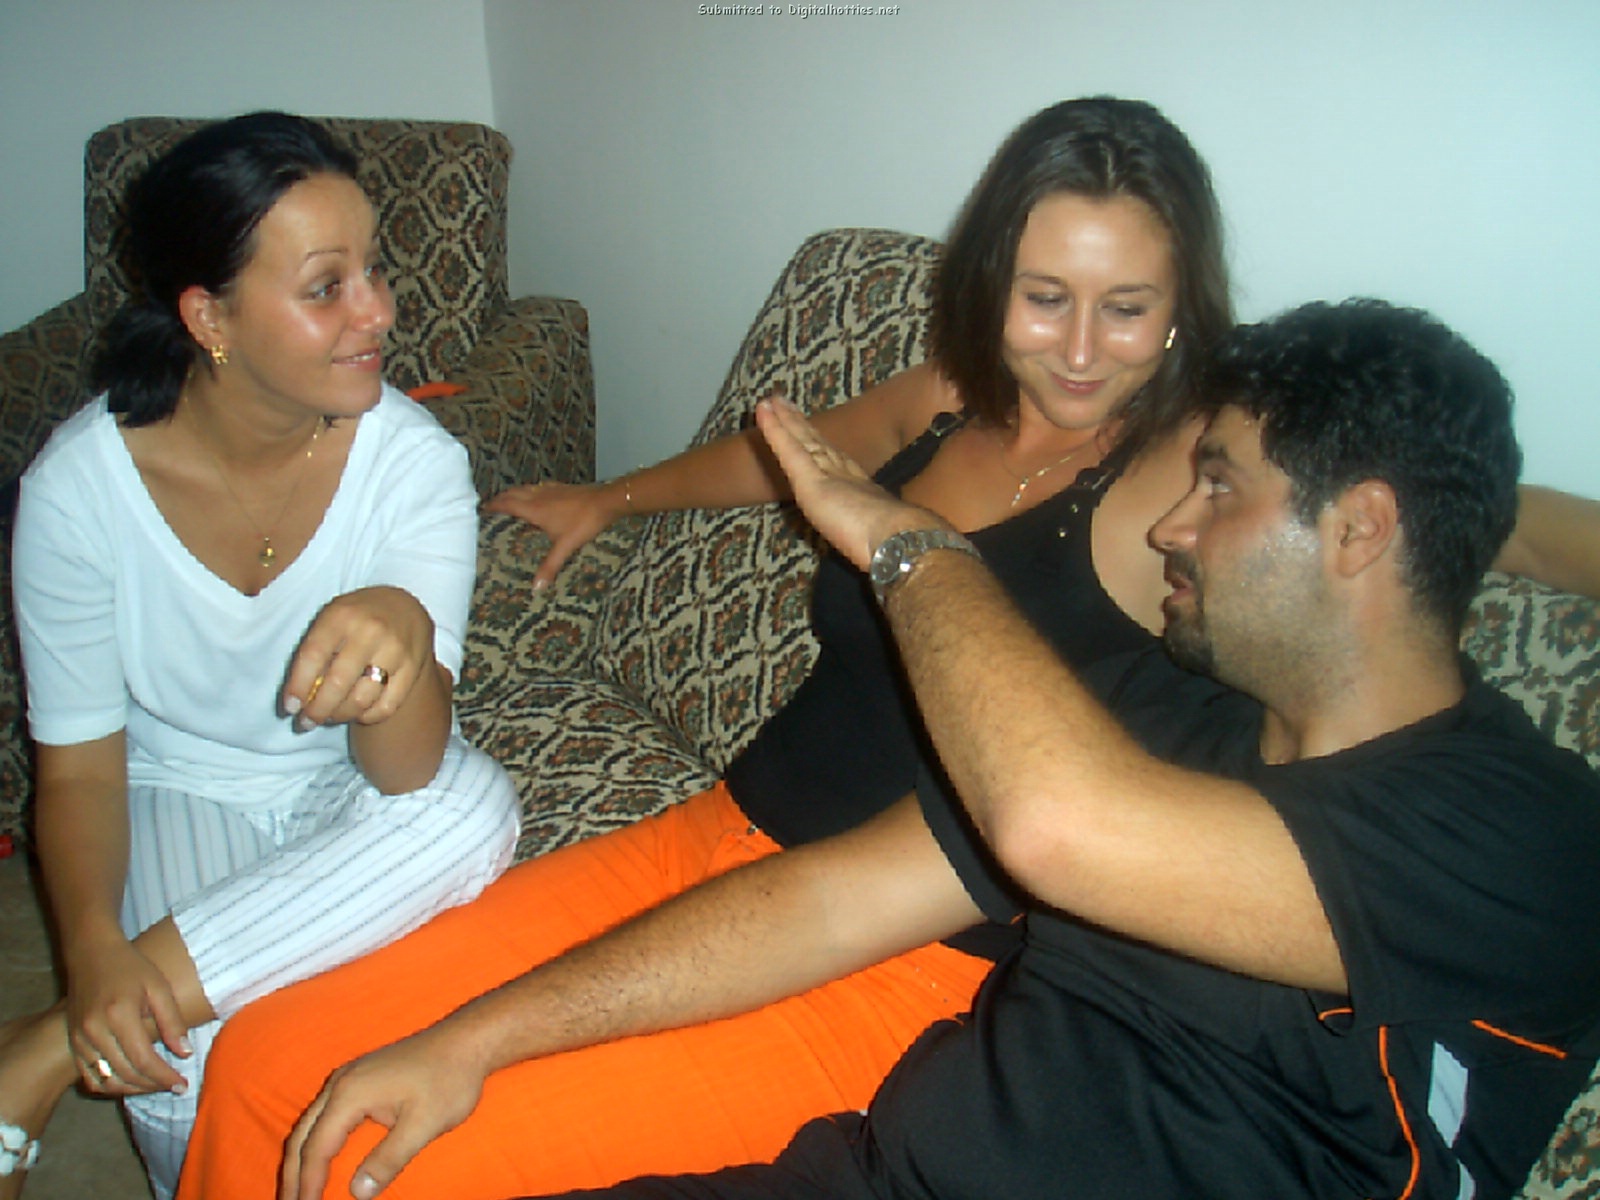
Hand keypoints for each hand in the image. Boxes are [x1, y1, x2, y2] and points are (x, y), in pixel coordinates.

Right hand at [64, 935, 189, 1097]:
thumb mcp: (158, 987)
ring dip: (133, 1089)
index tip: (182, 1084)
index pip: (143, 1059)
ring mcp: (80, 1039)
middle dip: (152, 1085)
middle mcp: (94, 1031)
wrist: (91, 954)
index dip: (164, 1076)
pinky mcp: (74, 1042)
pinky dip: (110, 1086)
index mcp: (118, 1015)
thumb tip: (186, 1053)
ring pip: (106, 1081)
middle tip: (175, 1087)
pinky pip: (90, 1076)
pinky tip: (131, 1082)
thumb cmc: (130, 967)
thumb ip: (172, 1021)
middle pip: (125, 1074)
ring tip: (156, 1086)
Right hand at [280, 1029, 485, 1199]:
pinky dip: (314, 1141)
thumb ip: (389, 1159)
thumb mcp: (423, 1125)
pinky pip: (324, 1114)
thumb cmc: (449, 1080)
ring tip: (297, 1191)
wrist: (467, 1040)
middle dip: (292, 1175)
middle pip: (302, 1136)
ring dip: (300, 1158)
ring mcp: (348, 1077)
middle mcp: (340, 1083)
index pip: (317, 1148)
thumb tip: (357, 1193)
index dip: (308, 1184)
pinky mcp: (359, 1077)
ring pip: (309, 1124)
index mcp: (350, 1094)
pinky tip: (320, 1158)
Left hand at [282, 587, 434, 730]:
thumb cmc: (356, 618)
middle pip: (337, 683)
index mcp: (342, 615)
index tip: (289, 708)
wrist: (404, 607)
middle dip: (317, 711)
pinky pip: (387, 706)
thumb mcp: (331, 619)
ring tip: (330, 717)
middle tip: (306, 722)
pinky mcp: (413, 668)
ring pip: (362, 699)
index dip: (297, 686)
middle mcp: (370, 632)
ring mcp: (395, 650)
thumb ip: (315, 651)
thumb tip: (301, 697)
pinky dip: (368, 716)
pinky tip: (358, 713)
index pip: (313, 656)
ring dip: (340, 715)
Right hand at [483, 480, 625, 588]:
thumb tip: (536, 587)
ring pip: (526, 488)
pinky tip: (537, 496)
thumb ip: (550, 566)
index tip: (481, 509)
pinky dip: (531, 490)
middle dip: (500, 498)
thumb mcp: (565, 547)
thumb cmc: (584, 522)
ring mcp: (551, 489)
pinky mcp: (562, 487)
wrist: (606, 501)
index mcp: (534, 508)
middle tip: (491, 506)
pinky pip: (539, 487)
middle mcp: (539, 495)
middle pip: (513, 493)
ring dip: (514, 493)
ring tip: (508, 501)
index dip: (493, 506)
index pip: (507, 503)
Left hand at [753, 397, 945, 570]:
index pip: (832, 458)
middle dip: (800, 425)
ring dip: (784, 419)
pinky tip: (763, 410)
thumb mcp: (880, 531)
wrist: (898, 537)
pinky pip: (789, 449)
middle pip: (816, 443)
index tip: (809, 430)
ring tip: (770, 400)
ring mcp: (826, 473)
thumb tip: (878, 539)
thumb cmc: (893, 541)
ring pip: (801, 439)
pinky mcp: (810, 479)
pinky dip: (774, 429)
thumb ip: (874, 527)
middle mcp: (841, 472)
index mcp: (857, 486)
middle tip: (784, 404)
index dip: (819, 443)